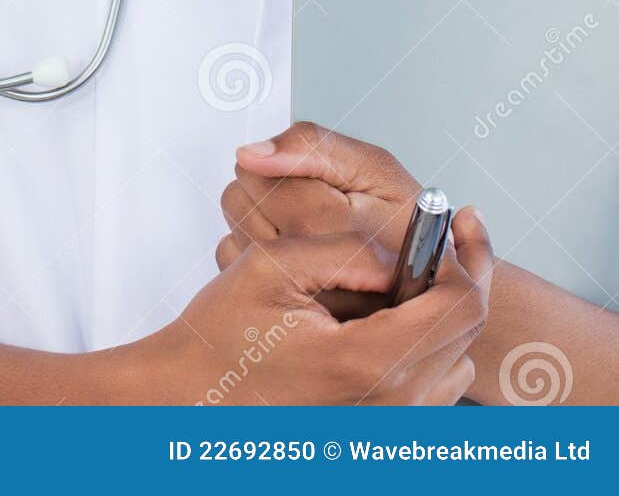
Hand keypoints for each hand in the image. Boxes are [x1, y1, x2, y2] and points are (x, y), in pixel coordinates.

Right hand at [141, 208, 492, 404]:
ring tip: (412, 273)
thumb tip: (400, 252)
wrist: (187, 400)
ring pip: (455, 362)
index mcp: (368, 363)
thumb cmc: (219, 339)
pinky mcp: (376, 433)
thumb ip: (346, 250)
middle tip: (442, 233)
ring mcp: (385, 427)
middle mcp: (389, 406)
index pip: (460, 306)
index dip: (466, 254)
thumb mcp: (273, 268)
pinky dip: (427, 347)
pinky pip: (431, 388)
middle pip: (466, 334)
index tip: (456, 219)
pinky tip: (392, 315)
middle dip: (458, 275)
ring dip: (444, 313)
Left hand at [217, 121, 428, 318]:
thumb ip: (313, 146)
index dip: (275, 163)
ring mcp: (288, 300)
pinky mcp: (278, 317)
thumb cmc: (406, 227)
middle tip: (305, 202)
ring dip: (258, 222)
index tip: (304, 175)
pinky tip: (292, 256)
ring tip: (303, 229)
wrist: (430, 296)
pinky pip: (235, 264)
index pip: (253, 172)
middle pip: (236, 200)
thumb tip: (251, 153)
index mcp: (326, 226)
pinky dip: (254, 255)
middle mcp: (302, 269)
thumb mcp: (376, 169)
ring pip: (231, 229)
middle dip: (264, 190)